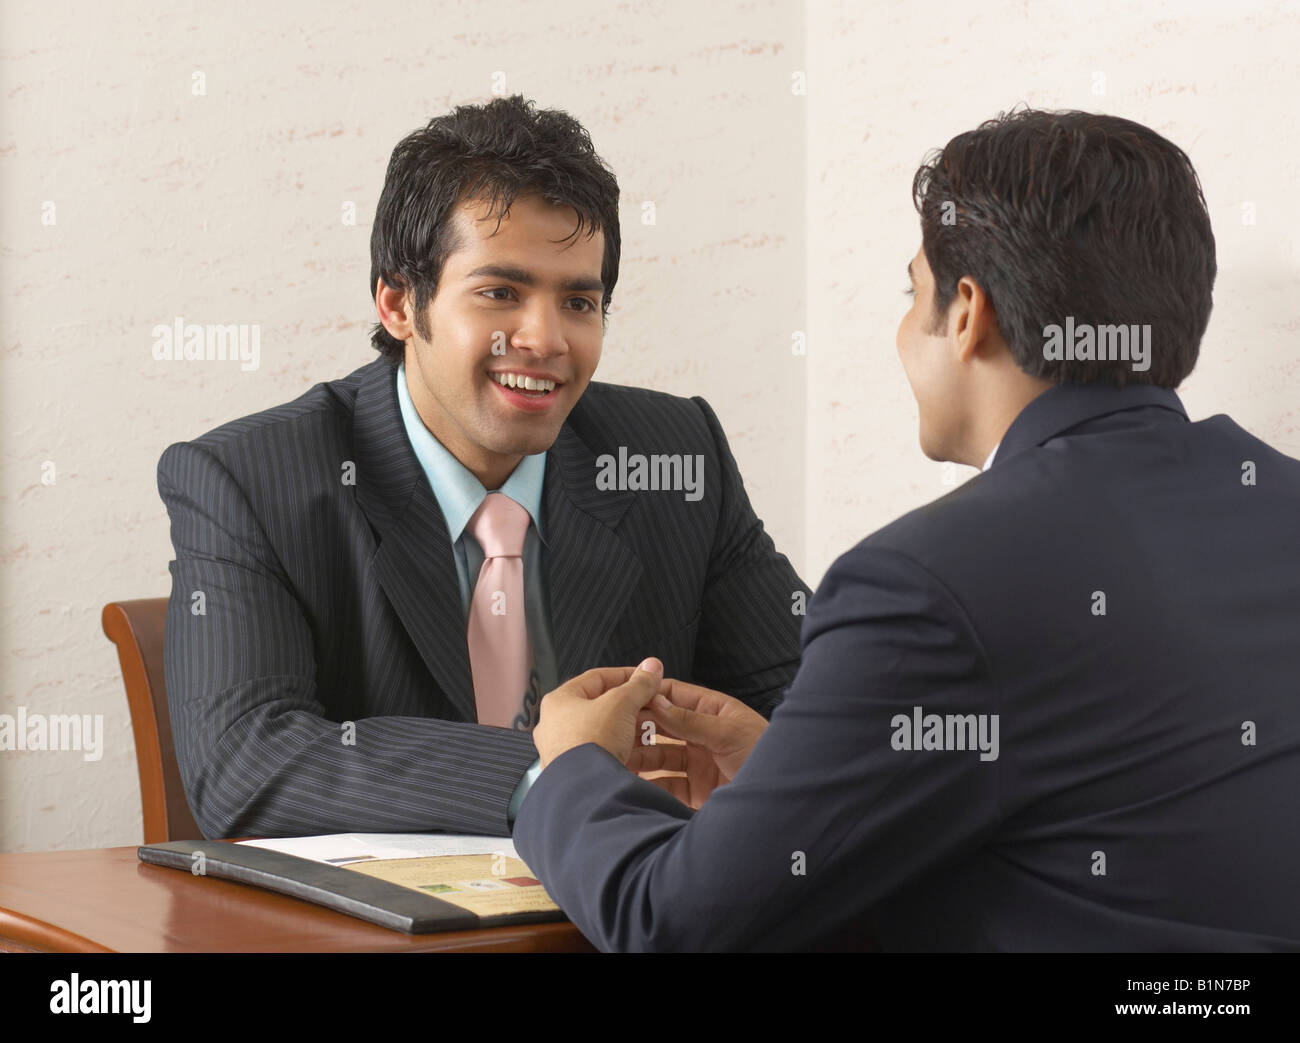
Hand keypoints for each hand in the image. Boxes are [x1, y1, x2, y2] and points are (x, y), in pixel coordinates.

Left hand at [534, 658, 664, 769]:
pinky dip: (623, 751)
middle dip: (630, 705)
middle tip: (652, 704)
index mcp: (559, 701)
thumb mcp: (621, 704)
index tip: (645, 677)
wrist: (585, 790)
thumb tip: (651, 667)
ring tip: (652, 730)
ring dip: (629, 729)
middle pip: (600, 707)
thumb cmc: (590, 744)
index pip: (596, 678)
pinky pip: (604, 755)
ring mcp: (564, 752)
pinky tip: (640, 753)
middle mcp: (556, 726)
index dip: (625, 675)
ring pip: (603, 733)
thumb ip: (638, 685)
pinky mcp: (576, 773)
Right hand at [627, 678, 768, 807]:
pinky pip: (665, 785)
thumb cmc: (768, 757)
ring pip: (659, 755)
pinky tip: (633, 781)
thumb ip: (689, 720)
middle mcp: (703, 736)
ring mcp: (698, 764)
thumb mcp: (728, 733)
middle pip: (662, 726)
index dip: (650, 694)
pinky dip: (648, 784)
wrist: (781, 805)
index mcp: (714, 712)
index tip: (625, 696)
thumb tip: (655, 701)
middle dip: (638, 727)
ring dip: (639, 756)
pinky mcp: (695, 792)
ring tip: (617, 756)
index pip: (675, 695)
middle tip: (613, 729)